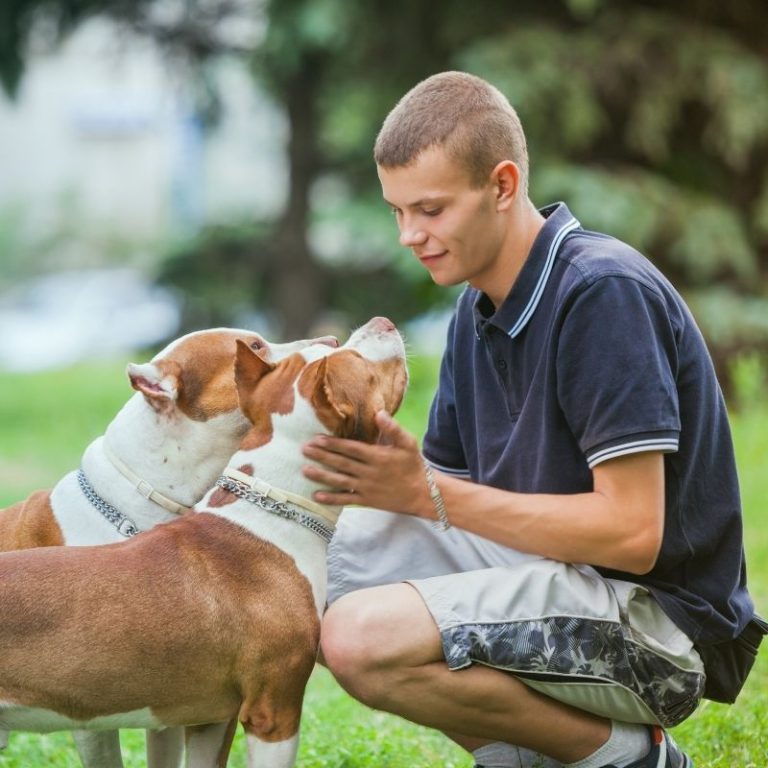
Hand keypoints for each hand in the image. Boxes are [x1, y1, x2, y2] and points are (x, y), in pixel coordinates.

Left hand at [302, 411, 430, 515]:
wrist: (422, 493)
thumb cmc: (413, 465)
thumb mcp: (408, 443)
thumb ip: (392, 428)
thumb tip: (379, 413)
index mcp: (377, 456)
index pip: (351, 448)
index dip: (333, 444)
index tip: (317, 439)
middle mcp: (369, 472)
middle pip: (341, 463)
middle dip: (321, 456)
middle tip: (304, 449)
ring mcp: (367, 488)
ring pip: (340, 481)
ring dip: (321, 476)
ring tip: (304, 470)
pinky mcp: (367, 501)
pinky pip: (346, 500)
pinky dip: (331, 498)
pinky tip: (316, 496)